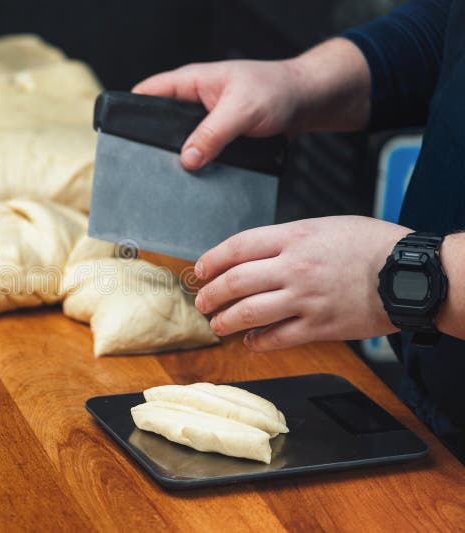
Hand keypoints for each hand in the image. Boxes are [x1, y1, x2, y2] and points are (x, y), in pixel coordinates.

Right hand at [132, 38, 370, 169]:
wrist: (307, 103)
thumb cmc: (277, 90)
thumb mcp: (242, 110)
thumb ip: (212, 133)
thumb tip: (187, 159)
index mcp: (191, 83)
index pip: (148, 93)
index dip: (130, 111)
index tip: (119, 135)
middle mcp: (193, 104)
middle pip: (159, 126)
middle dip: (153, 146)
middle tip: (145, 167)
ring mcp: (205, 124)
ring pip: (180, 145)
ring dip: (179, 161)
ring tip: (171, 181)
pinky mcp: (218, 142)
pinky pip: (200, 157)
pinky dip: (198, 169)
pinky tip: (196, 185)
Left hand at [193, 216, 410, 350]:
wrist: (410, 273)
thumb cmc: (372, 245)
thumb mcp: (325, 226)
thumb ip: (288, 239)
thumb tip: (255, 254)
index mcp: (294, 237)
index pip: (238, 247)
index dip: (212, 260)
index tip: (201, 270)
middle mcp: (295, 267)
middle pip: (236, 282)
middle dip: (211, 294)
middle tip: (202, 302)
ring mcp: (306, 298)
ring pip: (250, 313)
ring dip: (226, 321)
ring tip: (217, 324)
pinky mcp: (320, 326)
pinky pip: (278, 338)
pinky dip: (258, 342)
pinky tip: (251, 341)